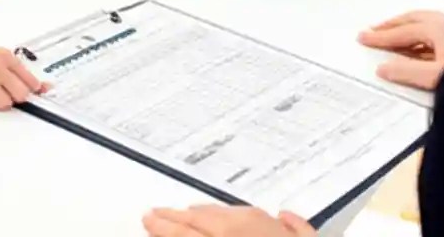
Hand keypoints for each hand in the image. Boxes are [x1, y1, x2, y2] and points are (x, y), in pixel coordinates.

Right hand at [143, 205, 315, 236]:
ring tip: (200, 210)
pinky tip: (282, 214)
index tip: (149, 220)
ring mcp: (282, 236)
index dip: (164, 227)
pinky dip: (286, 221)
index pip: (187, 234)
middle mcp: (252, 234)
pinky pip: (295, 228)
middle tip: (161, 212)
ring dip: (220, 212)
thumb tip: (180, 236)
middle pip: (210, 220)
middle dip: (182, 215)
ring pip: (246, 216)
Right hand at [358, 10, 443, 89]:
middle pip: (412, 20)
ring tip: (394, 34)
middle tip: (374, 30)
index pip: (400, 32)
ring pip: (426, 23)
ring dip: (406, 28)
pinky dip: (422, 35)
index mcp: (436, 28)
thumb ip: (407, 72)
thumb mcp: (436, 76)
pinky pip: (437, 30)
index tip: (364, 38)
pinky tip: (422, 47)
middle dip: (391, 26)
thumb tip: (385, 68)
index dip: (380, 37)